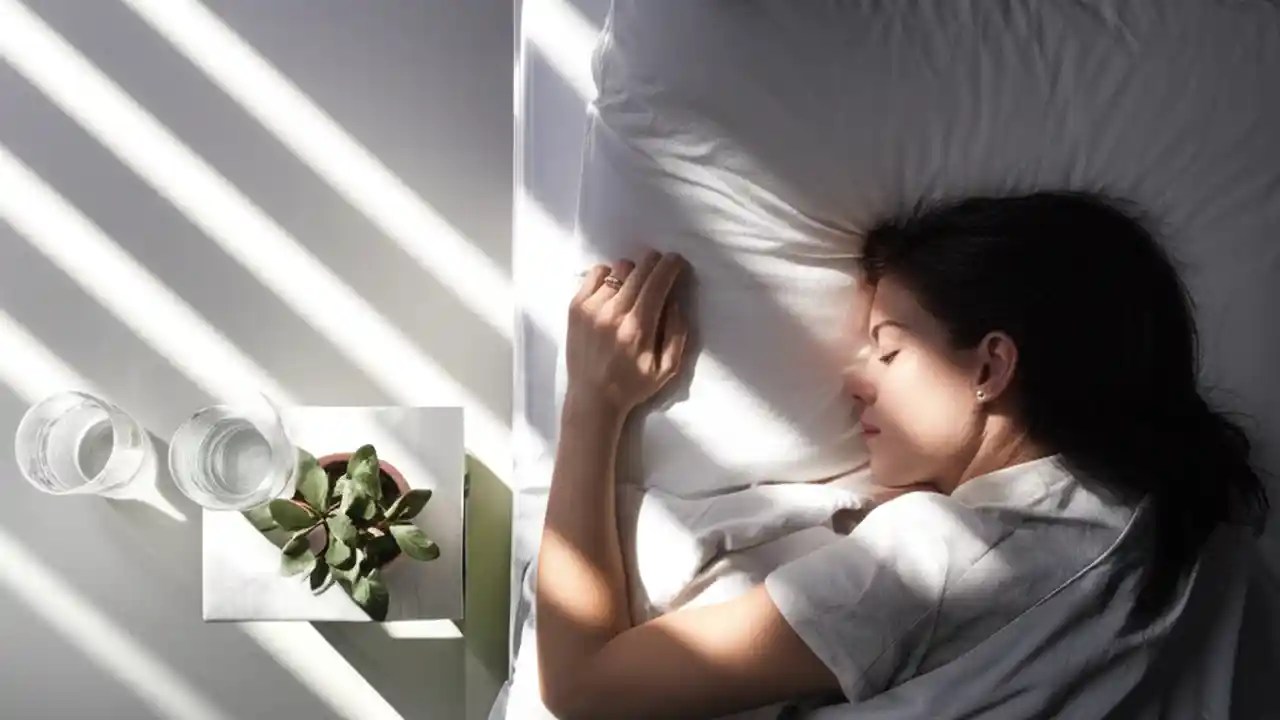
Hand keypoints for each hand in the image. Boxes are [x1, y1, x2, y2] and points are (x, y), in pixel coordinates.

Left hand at [566, 250, 690, 415]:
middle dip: (656, 263)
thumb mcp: (668, 368)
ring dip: (633, 272)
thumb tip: (674, 300)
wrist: (592, 398)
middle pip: (640, 269)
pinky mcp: (576, 307)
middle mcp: (613, 313)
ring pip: (619, 268)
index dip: (671, 265)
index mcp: (638, 328)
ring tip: (635, 285)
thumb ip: (677, 333)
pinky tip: (613, 289)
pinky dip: (608, 275)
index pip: (658, 282)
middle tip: (661, 267)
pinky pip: (596, 273)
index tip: (677, 261)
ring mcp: (592, 307)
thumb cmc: (632, 385)